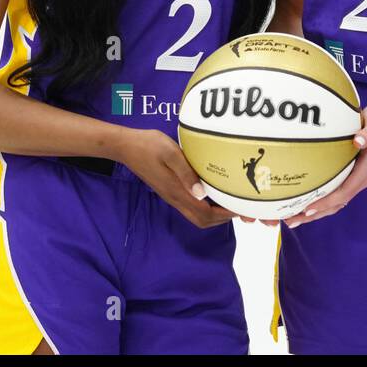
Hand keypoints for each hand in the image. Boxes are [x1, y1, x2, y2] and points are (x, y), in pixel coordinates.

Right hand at [116, 128, 239, 228]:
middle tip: (237, 207)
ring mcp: (171, 196)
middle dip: (221, 218)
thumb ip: (186, 172)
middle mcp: (175, 198)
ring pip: (196, 215)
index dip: (223, 215)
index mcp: (177, 192)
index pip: (204, 214)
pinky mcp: (169, 190)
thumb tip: (201, 193)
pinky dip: (205, 206)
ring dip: (214, 214)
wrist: (127, 147)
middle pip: (201, 220)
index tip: (239, 208)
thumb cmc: (149, 146)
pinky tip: (212, 192)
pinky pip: (191, 206)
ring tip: (228, 201)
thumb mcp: (170, 154)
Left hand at [278, 100, 366, 229]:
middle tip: (291, 221)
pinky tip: (304, 204)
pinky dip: (320, 202)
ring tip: (292, 219)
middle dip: (314, 214)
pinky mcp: (350, 177)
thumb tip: (358, 141)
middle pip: (336, 204)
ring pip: (334, 203)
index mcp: (365, 172)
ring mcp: (355, 180)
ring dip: (315, 212)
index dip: (326, 202)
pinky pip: (334, 194)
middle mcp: (360, 180)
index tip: (307, 209)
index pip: (344, 193)